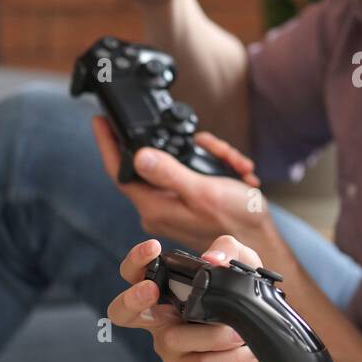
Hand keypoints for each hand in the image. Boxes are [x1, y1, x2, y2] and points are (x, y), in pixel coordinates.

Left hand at [92, 115, 268, 250]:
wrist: (262, 242)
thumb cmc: (237, 222)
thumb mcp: (204, 190)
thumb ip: (170, 173)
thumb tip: (139, 156)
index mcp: (156, 207)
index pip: (120, 171)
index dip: (108, 143)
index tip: (100, 120)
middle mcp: (159, 208)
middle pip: (157, 162)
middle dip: (189, 148)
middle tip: (214, 148)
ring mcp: (173, 205)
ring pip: (180, 164)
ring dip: (210, 158)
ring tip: (234, 166)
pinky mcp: (187, 203)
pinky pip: (193, 174)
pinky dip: (216, 168)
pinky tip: (235, 173)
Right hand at [108, 235, 269, 361]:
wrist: (263, 338)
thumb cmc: (242, 296)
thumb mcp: (243, 264)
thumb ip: (229, 251)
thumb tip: (213, 259)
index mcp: (165, 288)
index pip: (136, 273)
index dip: (137, 261)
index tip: (154, 248)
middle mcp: (158, 317)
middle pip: (122, 312)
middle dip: (133, 299)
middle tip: (152, 290)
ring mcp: (168, 345)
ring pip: (173, 339)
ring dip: (212, 335)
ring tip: (239, 332)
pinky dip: (228, 358)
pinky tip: (246, 352)